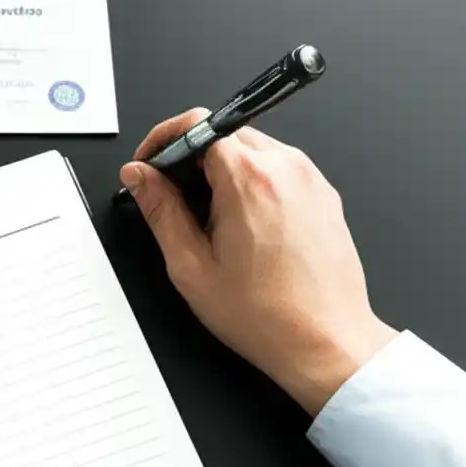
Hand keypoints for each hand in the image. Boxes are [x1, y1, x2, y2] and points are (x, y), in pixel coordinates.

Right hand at [120, 109, 397, 414]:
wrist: (326, 343)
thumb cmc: (265, 315)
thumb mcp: (191, 265)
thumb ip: (159, 210)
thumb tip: (139, 176)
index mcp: (249, 179)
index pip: (197, 123)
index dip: (163, 140)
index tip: (151, 165)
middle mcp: (286, 169)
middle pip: (224, 135)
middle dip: (190, 158)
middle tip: (171, 197)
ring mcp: (310, 180)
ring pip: (252, 151)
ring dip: (222, 171)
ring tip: (209, 219)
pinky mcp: (324, 196)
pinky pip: (278, 171)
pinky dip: (252, 184)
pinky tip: (242, 226)